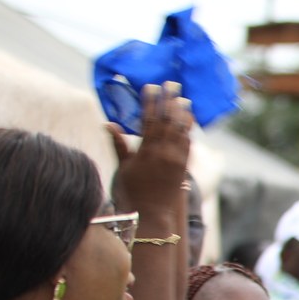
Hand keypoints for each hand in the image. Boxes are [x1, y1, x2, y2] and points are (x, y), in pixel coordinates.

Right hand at [109, 82, 193, 217]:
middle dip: (170, 101)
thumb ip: (119, 145)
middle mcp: (164, 154)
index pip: (149, 121)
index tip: (151, 87)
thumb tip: (108, 123)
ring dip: (183, 114)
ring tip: (184, 98)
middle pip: (168, 121)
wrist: (152, 215)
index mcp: (146, 152)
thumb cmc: (131, 192)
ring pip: (182, 132)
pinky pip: (188, 145)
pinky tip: (189, 122)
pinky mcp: (184, 168)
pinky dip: (189, 131)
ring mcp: (177, 161)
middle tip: (173, 83)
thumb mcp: (123, 167)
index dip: (150, 102)